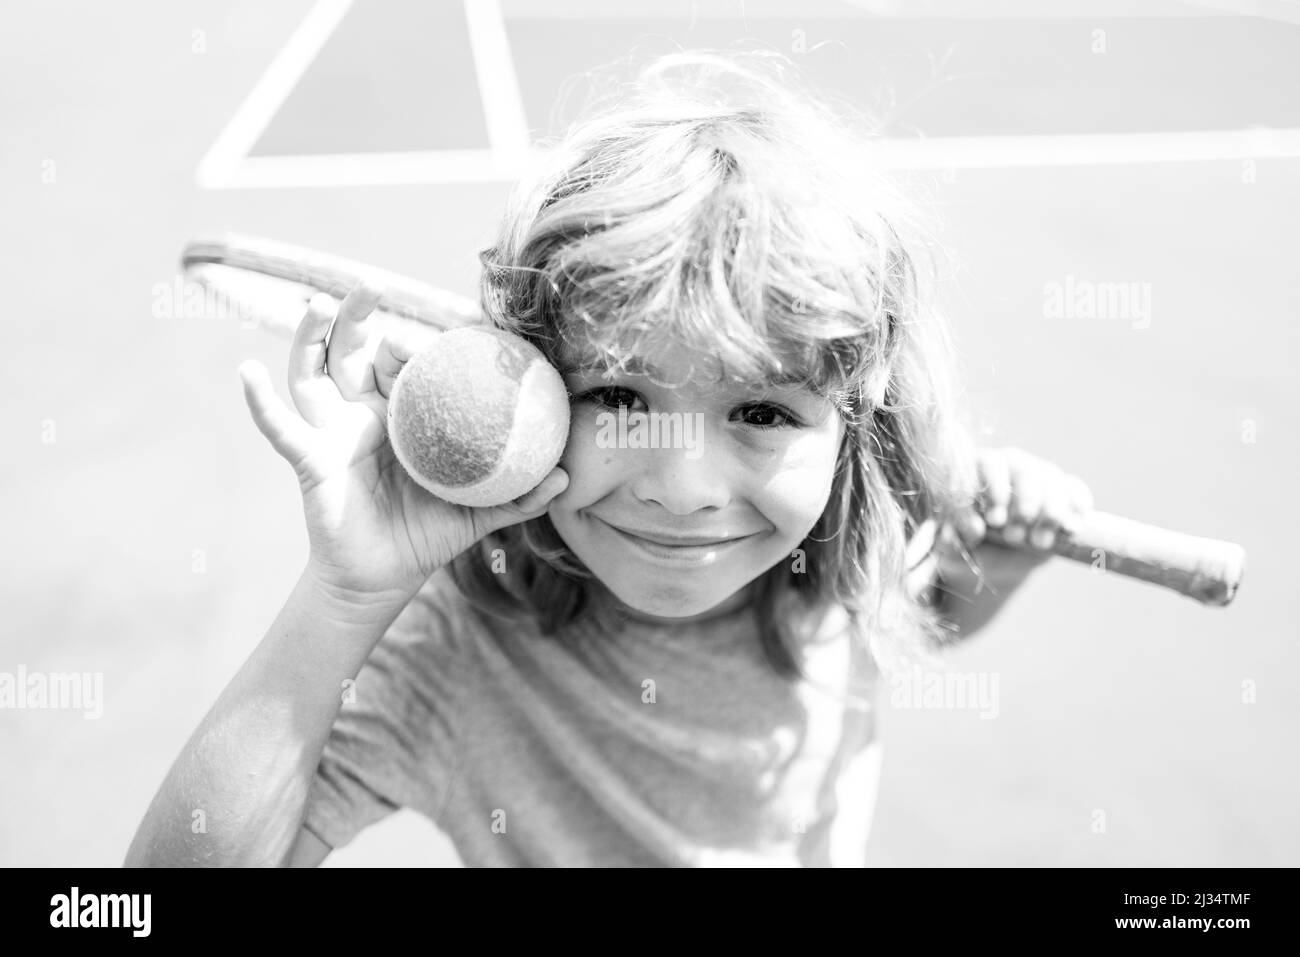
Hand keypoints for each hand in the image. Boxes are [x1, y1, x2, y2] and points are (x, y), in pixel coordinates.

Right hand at [237, 285, 568, 601]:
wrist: (381, 580)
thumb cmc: (423, 536)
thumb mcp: (478, 514)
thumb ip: (519, 496)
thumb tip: (568, 478)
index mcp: (403, 418)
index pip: (405, 366)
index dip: (414, 341)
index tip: (436, 316)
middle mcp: (362, 415)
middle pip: (355, 353)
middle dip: (359, 317)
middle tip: (370, 285)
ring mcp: (332, 432)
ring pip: (314, 373)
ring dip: (309, 337)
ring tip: (316, 304)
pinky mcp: (310, 458)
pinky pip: (280, 427)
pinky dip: (260, 402)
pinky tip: (246, 372)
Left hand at [907, 446, 1093, 603]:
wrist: (1000, 561)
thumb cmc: (971, 546)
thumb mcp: (954, 547)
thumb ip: (949, 540)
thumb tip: (962, 533)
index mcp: (977, 469)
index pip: (987, 464)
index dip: (993, 491)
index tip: (993, 522)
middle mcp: (1011, 464)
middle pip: (1025, 470)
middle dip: (1024, 505)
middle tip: (1015, 537)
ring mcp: (1041, 474)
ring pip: (1052, 480)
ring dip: (1050, 512)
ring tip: (1039, 543)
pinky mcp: (1066, 491)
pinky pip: (1076, 490)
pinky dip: (1077, 507)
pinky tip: (1072, 528)